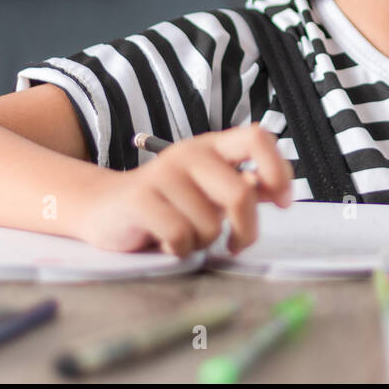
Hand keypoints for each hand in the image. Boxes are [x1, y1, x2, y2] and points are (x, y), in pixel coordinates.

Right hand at [78, 124, 293, 256]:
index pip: (257, 138)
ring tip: (187, 236)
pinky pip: (180, 236)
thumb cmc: (168, 204)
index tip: (283, 201)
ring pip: (209, 225)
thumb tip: (274, 189)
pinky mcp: (139, 198)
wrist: (104, 207)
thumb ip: (241, 188)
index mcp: (212, 147)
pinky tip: (168, 243)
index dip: (278, 170)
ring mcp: (163, 174)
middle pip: (241, 194)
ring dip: (203, 243)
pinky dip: (180, 250)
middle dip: (246, 230)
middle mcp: (189, 153)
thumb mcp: (209, 192)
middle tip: (237, 244)